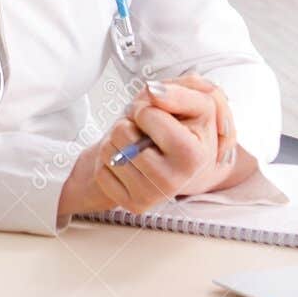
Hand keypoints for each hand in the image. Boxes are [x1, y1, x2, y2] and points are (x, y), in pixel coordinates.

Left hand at [58, 78, 225, 222]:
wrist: (168, 159)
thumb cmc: (178, 127)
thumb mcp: (190, 103)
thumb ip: (179, 91)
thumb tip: (154, 92)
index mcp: (195, 156)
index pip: (147, 114)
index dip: (145, 108)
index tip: (156, 117)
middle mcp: (175, 182)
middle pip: (122, 132)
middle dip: (128, 124)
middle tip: (144, 133)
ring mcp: (153, 196)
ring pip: (109, 151)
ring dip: (117, 142)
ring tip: (137, 148)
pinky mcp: (134, 205)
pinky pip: (102, 173)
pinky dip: (109, 163)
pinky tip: (129, 165)